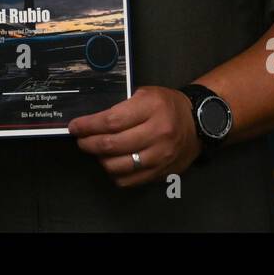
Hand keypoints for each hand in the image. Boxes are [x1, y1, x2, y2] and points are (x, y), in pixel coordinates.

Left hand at [69, 86, 200, 187]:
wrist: (198, 124)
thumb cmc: (168, 105)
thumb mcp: (146, 94)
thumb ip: (121, 106)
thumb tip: (92, 120)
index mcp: (152, 108)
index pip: (111, 121)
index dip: (88, 126)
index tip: (75, 127)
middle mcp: (157, 134)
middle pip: (112, 145)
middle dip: (88, 143)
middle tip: (81, 140)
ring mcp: (160, 156)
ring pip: (117, 166)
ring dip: (100, 159)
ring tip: (97, 150)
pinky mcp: (161, 173)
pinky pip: (128, 180)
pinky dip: (114, 173)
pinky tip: (112, 162)